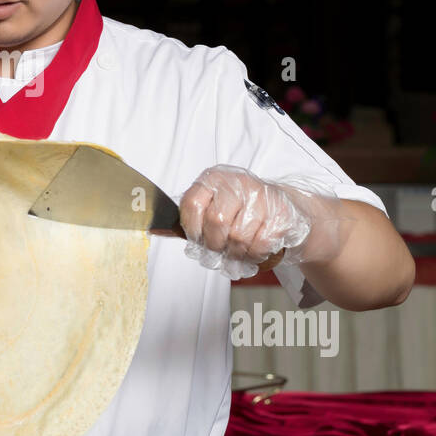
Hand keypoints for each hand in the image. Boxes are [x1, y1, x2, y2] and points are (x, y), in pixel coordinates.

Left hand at [178, 165, 315, 279]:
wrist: (283, 209)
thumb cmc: (239, 212)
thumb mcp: (211, 209)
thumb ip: (186, 221)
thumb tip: (152, 229)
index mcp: (213, 179)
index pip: (192, 204)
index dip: (192, 229)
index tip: (198, 240)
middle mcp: (237, 182)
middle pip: (216, 222)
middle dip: (215, 244)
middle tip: (220, 250)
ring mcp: (261, 196)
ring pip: (238, 236)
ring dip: (235, 253)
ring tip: (237, 251)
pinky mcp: (281, 213)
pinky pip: (260, 244)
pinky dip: (253, 256)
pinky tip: (253, 251)